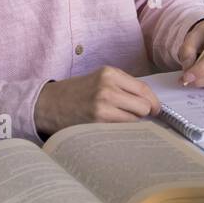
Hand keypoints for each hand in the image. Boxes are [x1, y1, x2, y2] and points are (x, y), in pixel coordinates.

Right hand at [34, 66, 159, 136]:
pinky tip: (113, 127)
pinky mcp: (97, 121)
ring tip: (120, 120)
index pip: (143, 88)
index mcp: (109, 73)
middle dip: (144, 113)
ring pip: (136, 118)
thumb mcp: (99, 79)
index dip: (153, 101)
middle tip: (139, 117)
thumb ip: (122, 86)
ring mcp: (103, 105)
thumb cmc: (76, 92)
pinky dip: (122, 129)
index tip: (156, 109)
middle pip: (144, 105)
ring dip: (133, 122)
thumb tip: (149, 102)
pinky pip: (122, 128)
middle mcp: (108, 87)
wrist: (47, 104)